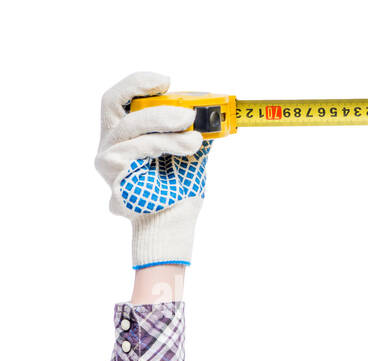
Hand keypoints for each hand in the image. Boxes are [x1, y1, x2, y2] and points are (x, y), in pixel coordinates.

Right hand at [95, 71, 212, 268]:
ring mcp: (107, 158)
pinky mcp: (112, 174)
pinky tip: (187, 151)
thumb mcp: (188, 151)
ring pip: (131, 129)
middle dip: (156, 106)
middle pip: (116, 105)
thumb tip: (211, 110)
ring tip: (195, 140)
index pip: (119, 98)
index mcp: (124, 131)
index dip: (137, 83)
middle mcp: (110, 141)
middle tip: (189, 115)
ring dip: (167, 131)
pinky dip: (162, 146)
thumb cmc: (179, 188)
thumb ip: (192, 129)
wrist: (176, 223)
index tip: (166, 81)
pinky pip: (134, 151)